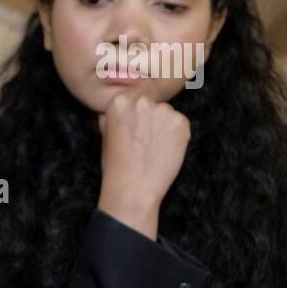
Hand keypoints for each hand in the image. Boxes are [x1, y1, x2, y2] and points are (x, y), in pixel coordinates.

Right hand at [96, 93, 190, 239]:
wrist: (133, 188)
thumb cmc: (117, 165)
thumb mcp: (106, 134)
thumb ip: (114, 116)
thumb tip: (122, 106)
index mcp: (119, 102)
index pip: (133, 99)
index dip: (135, 116)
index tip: (134, 130)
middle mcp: (142, 102)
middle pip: (151, 103)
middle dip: (150, 118)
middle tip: (144, 141)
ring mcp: (163, 111)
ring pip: (166, 113)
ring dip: (163, 126)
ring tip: (153, 148)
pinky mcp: (181, 122)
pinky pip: (180, 123)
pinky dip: (176, 135)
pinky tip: (164, 150)